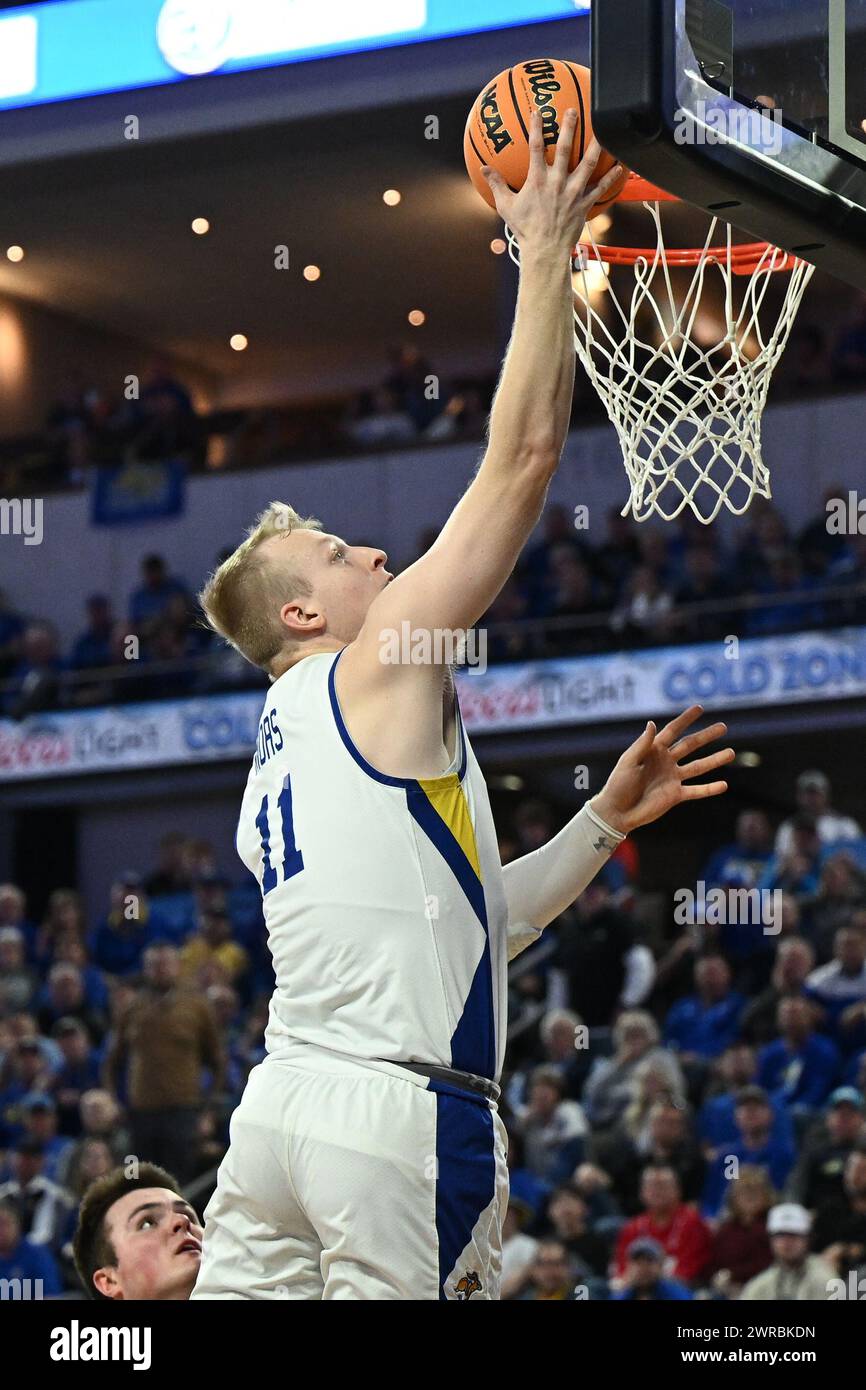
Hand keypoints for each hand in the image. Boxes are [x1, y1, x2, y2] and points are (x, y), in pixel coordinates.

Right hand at [481, 111, 623, 254]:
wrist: (545, 250)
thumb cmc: (525, 230)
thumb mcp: (506, 207)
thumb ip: (496, 185)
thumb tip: (483, 169)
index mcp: (537, 181)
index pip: (535, 148)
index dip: (536, 128)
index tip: (538, 112)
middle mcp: (556, 182)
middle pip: (564, 149)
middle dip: (568, 127)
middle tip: (572, 111)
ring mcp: (572, 192)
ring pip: (587, 163)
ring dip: (595, 145)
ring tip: (602, 130)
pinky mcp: (584, 204)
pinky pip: (601, 188)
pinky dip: (612, 177)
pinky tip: (621, 165)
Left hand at [591, 706, 734, 835]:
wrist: (617, 811)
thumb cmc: (618, 784)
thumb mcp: (628, 761)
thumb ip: (642, 744)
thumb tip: (652, 723)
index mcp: (653, 750)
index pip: (672, 731)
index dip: (685, 719)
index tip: (699, 708)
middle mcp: (666, 762)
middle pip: (690, 745)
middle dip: (706, 736)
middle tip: (723, 727)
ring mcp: (672, 778)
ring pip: (698, 767)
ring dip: (714, 760)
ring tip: (731, 752)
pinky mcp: (675, 796)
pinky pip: (696, 791)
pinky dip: (709, 789)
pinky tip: (724, 785)